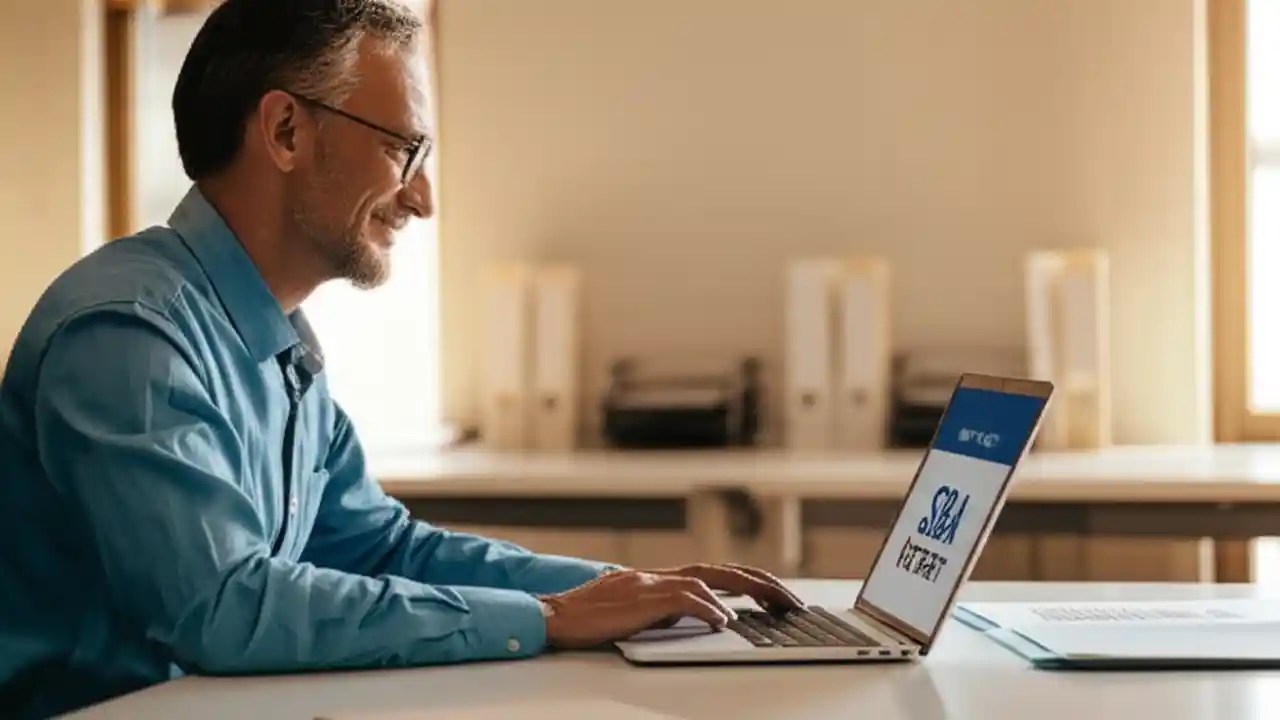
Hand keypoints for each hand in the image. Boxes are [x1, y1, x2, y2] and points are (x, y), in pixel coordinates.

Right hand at [537, 563, 802, 648]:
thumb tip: (702, 618)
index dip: (748, 580)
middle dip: (761, 583)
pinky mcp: (641, 599)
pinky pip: (683, 599)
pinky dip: (707, 607)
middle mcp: (659, 575)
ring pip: (710, 579)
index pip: (715, 573)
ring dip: (746, 591)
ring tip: (773, 605)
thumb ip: (665, 610)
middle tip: (791, 599)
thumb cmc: (588, 618)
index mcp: (659, 578)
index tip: (775, 592)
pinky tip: (724, 620)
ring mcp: (651, 584)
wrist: (554, 615)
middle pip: (722, 571)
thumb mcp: (636, 612)